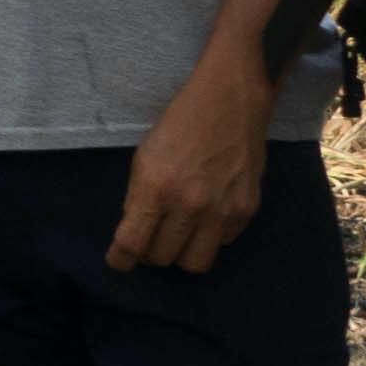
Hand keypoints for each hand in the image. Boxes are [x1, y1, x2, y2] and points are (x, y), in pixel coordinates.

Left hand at [110, 59, 273, 275]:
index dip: (120, 259)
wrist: (230, 101)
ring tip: (179, 234)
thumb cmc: (180, 123)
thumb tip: (136, 232)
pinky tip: (207, 214)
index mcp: (156, 187)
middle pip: (162, 259)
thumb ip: (139, 198)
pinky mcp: (246, 211)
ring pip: (195, 264)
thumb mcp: (144, 156)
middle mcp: (190, 205)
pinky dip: (210, 236)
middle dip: (150, 253)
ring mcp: (222, 211)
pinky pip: (221, 244)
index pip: (131, 245)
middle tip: (152, 237)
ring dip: (181, 253)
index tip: (119, 259)